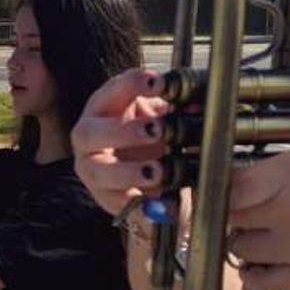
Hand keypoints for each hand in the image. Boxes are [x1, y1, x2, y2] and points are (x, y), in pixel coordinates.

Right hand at [72, 68, 171, 214]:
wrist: (147, 171)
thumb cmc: (150, 135)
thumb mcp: (164, 115)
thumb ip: (180, 106)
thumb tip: (201, 101)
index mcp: (104, 106)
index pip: (113, 89)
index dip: (133, 84)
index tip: (159, 83)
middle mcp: (88, 135)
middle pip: (92, 132)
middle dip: (124, 132)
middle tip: (157, 131)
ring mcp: (91, 168)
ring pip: (99, 171)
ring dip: (129, 172)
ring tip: (158, 172)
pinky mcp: (103, 196)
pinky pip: (116, 203)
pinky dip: (139, 206)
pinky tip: (161, 205)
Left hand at [226, 59, 289, 289]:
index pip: (233, 177)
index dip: (228, 176)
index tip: (242, 172)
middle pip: (230, 210)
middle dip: (232, 204)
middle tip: (247, 197)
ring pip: (239, 246)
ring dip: (241, 236)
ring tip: (255, 226)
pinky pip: (262, 281)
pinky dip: (253, 274)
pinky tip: (262, 262)